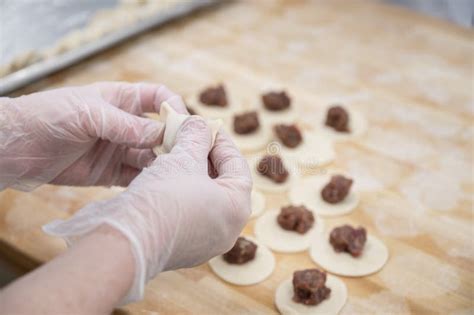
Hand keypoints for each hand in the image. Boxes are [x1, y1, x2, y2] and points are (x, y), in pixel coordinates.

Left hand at [0, 82, 186, 190]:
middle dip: (174, 141)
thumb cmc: (48, 116)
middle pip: (160, 131)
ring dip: (162, 164)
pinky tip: (156, 187)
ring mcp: (118, 150)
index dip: (173, 106)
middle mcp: (124, 125)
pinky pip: (135, 178)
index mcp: (121, 100)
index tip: (184, 123)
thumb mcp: (88, 113)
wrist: (15, 148)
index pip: (157, 97)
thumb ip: (125, 125)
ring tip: (173, 175)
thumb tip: (161, 135)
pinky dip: (147, 182)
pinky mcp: (109, 174)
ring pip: (151, 157)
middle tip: (186, 156)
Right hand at [43, 117, 251, 302]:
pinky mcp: (182, 248)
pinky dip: (178, 193)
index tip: (206, 126)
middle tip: (189, 137)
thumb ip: (195, 137)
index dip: (221, 141)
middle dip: (204, 157)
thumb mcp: (183, 158)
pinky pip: (187, 213)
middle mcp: (226, 229)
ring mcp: (204, 242)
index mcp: (236, 208)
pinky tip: (161, 177)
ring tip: (172, 153)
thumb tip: (199, 124)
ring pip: (202, 198)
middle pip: (221, 182)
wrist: (127, 242)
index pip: (236, 165)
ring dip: (189, 174)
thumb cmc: (164, 199)